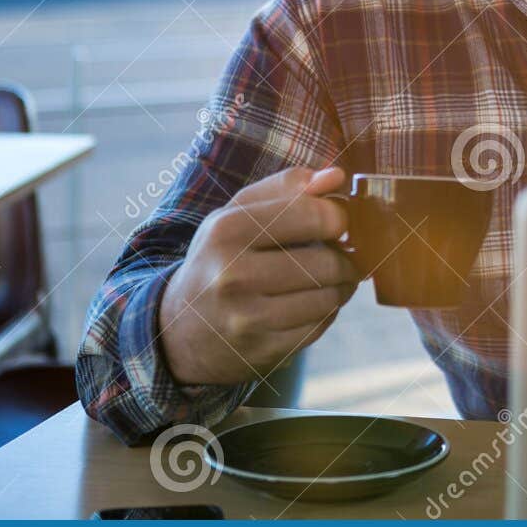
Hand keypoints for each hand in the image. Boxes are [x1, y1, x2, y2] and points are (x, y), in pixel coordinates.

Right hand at [158, 166, 358, 385]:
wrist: (180, 327)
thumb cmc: (220, 258)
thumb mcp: (237, 214)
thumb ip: (287, 188)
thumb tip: (336, 176)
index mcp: (227, 231)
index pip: (313, 216)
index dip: (338, 218)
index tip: (337, 223)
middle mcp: (233, 275)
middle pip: (327, 262)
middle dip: (346, 258)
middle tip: (344, 255)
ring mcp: (247, 318)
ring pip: (329, 297)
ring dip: (342, 286)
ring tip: (334, 278)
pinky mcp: (263, 350)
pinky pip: (320, 325)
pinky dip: (327, 312)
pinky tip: (314, 303)